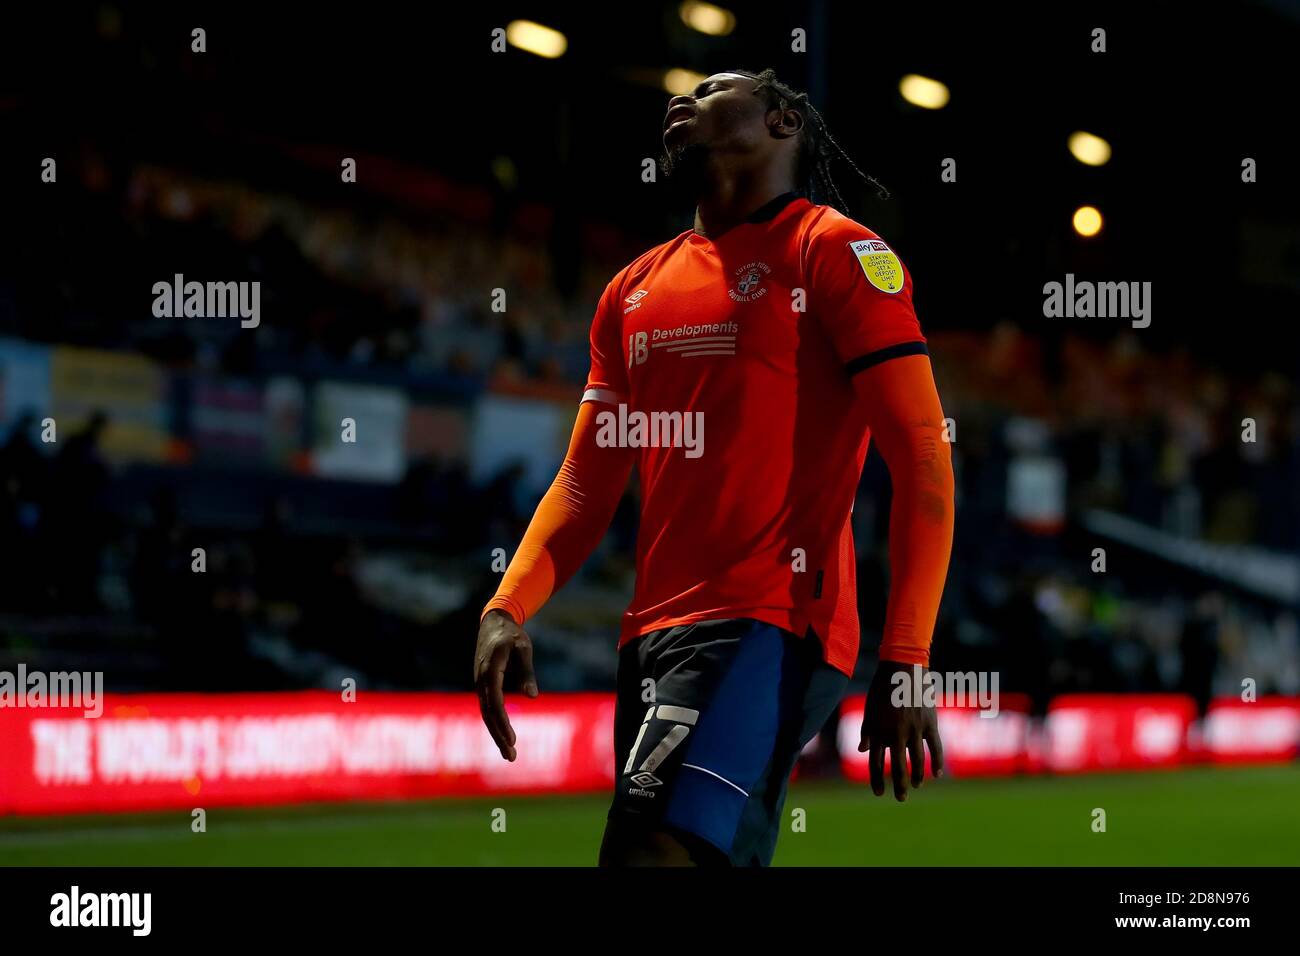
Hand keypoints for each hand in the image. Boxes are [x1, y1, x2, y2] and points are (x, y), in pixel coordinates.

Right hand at [474, 609, 538, 760]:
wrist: (494, 622)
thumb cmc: (511, 635)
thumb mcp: (523, 648)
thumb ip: (526, 671)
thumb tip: (532, 696)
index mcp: (489, 671)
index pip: (495, 703)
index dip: (503, 723)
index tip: (512, 740)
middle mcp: (481, 681)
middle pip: (488, 714)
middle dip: (499, 736)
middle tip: (511, 757)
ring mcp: (480, 684)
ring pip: (486, 714)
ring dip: (496, 734)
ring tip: (509, 753)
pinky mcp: (483, 685)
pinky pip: (488, 708)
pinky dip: (494, 723)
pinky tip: (503, 736)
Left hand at [859, 660, 943, 800]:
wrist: (903, 667)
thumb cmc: (883, 687)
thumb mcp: (869, 709)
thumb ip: (867, 731)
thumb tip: (862, 751)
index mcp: (878, 730)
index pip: (875, 762)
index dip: (877, 779)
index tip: (879, 793)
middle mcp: (895, 733)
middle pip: (897, 766)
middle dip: (899, 785)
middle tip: (900, 798)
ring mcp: (914, 729)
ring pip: (917, 760)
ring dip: (917, 776)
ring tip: (917, 786)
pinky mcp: (930, 723)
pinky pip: (936, 747)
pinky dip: (938, 762)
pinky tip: (938, 774)